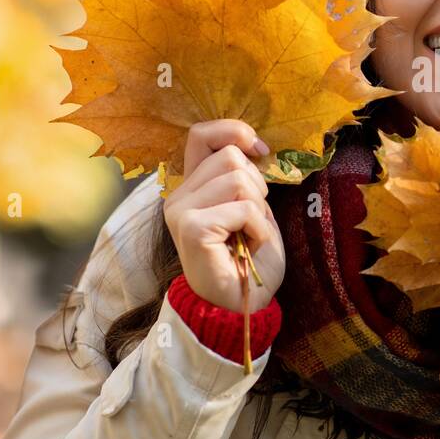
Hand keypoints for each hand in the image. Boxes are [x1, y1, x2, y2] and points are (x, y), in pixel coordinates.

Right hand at [163, 120, 284, 313]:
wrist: (242, 306)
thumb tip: (254, 145)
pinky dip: (259, 229)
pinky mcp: (192, 228)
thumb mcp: (251, 207)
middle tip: (251, 221)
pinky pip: (244, 208)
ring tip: (249, 235)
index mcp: (192, 186)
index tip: (260, 151)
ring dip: (258, 210)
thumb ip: (243, 177)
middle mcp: (179, 196)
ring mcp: (181, 212)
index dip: (235, 132)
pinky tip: (249, 247)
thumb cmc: (249, 260)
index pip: (202, 135)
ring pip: (239, 179)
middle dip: (257, 186)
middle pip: (230, 156)